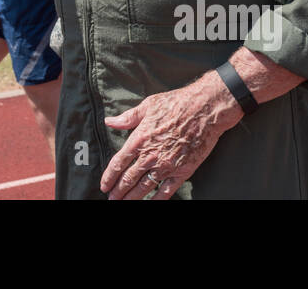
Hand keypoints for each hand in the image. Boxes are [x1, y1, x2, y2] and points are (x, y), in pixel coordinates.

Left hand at [100, 77, 236, 199]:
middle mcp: (150, 156)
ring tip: (123, 204)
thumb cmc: (176, 104)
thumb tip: (110, 121)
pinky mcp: (182, 171)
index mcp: (139, 139)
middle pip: (129, 179)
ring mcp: (166, 166)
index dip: (109, 176)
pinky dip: (157, 199)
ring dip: (132, 198)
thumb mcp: (147, 106)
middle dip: (118, 191)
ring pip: (144, 187)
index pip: (118, 163)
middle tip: (112, 199)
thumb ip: (128, 118)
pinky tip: (151, 203)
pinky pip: (167, 191)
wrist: (204, 110)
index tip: (104, 185)